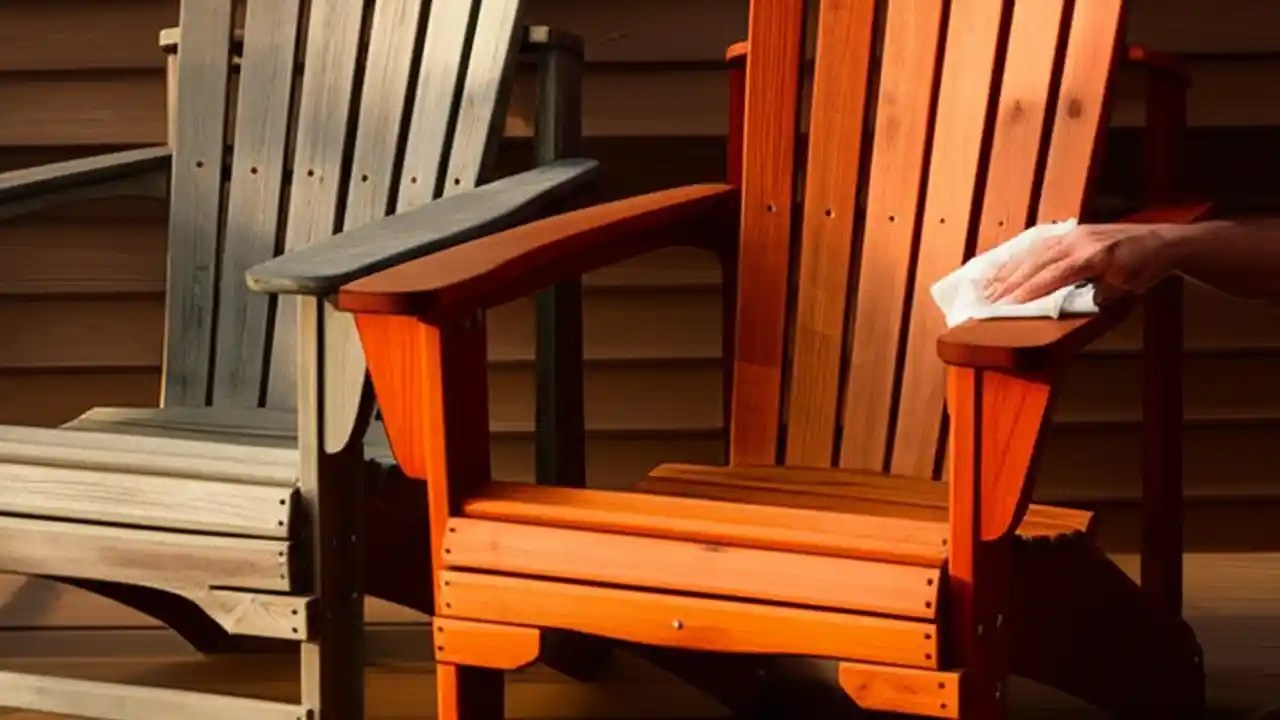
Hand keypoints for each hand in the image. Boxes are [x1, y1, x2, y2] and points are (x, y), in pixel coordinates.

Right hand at [983, 223, 1176, 304]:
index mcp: (1091, 255)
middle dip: (1008, 284)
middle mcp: (1078, 240)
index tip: (1004, 306)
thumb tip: (1063, 304)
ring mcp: (1074, 233)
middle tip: (987, 301)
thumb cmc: (1146, 268)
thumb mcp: (1124, 290)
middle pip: (1034, 263)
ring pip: (1033, 252)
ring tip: (989, 287)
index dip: (1025, 293)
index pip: (1049, 277)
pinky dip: (1020, 257)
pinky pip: (1040, 243)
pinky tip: (1006, 266)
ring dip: (1009, 270)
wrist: (1163, 241)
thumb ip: (1093, 297)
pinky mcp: (1073, 231)